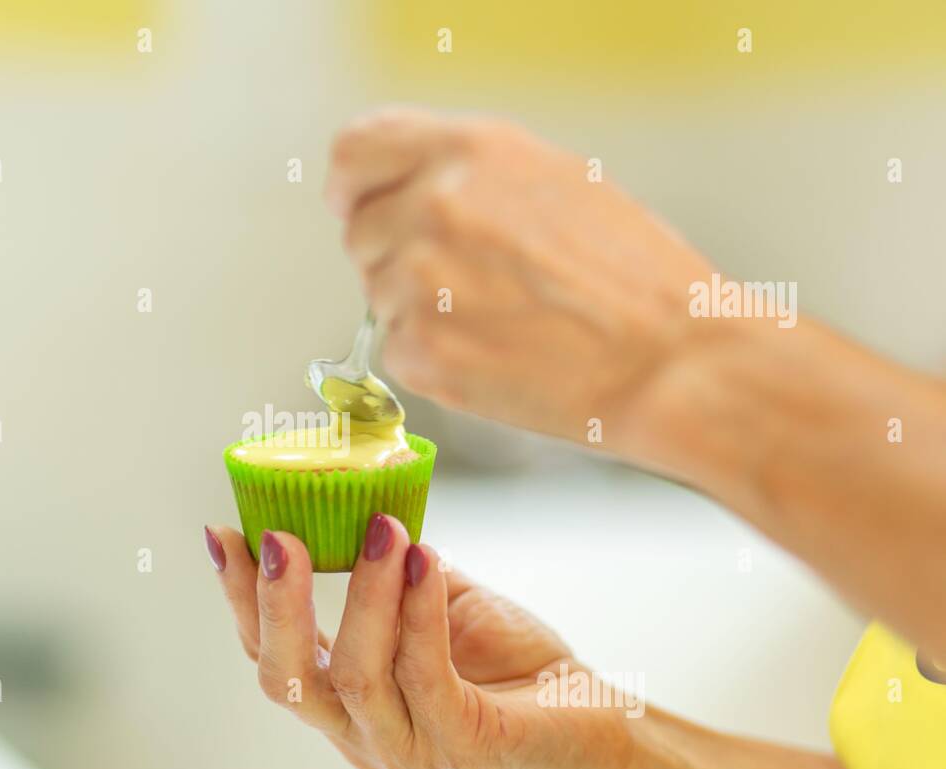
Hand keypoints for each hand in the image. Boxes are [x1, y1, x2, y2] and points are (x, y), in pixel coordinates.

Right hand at [205, 515, 635, 768]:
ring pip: (353, 676)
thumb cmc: (512, 665)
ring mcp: (411, 748)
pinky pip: (426, 677)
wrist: (594, 721)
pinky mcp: (465, 745)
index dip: (241, 597)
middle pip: (287, 681)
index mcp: (346, 702)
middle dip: (273, 604)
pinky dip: (418, 613)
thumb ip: (391, 574)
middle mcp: (364, 734)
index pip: (271, 655)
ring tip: (381, 528)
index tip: (222, 533)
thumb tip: (358, 505)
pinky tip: (424, 561)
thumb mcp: (437, 602)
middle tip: (276, 537)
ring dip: (361, 594)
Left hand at [325, 108, 713, 449]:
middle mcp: (433, 207)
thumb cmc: (631, 277)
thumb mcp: (552, 181)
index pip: (355, 152)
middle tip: (468, 284)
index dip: (351, 184)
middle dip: (396, 255)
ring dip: (418, 308)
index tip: (352, 204)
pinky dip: (433, 356)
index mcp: (468, 152)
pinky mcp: (418, 351)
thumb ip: (465, 176)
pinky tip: (494, 355)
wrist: (671, 362)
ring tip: (500, 320)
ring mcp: (418, 282)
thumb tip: (401, 190)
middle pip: (360, 232)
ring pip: (377, 294)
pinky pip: (396, 348)